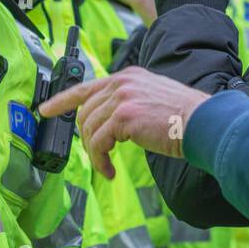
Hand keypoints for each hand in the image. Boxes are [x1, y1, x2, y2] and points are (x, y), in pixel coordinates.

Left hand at [39, 66, 208, 178]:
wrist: (203, 123)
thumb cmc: (184, 117)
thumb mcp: (153, 97)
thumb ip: (129, 101)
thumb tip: (109, 122)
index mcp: (128, 76)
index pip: (86, 86)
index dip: (62, 100)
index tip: (45, 110)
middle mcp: (122, 83)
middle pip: (84, 113)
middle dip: (86, 139)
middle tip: (98, 156)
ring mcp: (122, 98)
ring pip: (89, 130)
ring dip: (94, 154)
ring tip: (106, 167)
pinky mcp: (123, 118)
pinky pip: (98, 144)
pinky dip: (100, 161)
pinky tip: (109, 171)